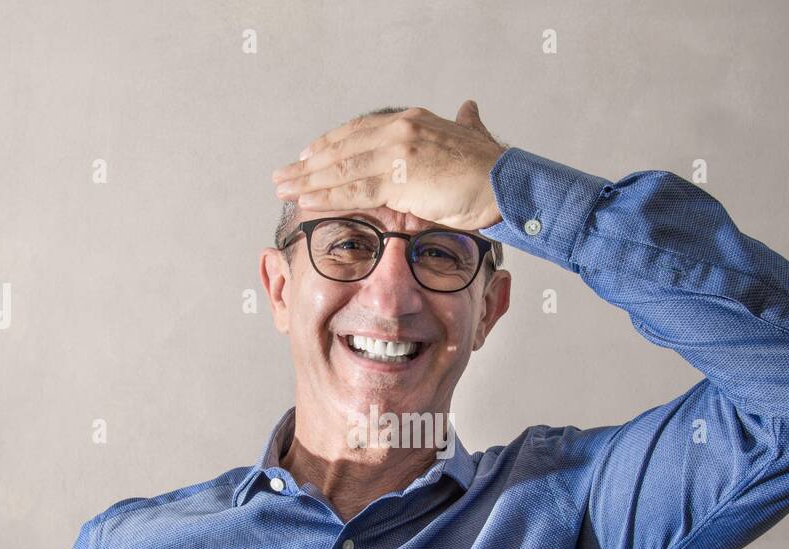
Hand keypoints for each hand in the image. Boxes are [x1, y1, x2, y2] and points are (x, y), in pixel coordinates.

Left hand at [270, 100, 506, 231]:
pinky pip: (354, 190)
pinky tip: (305, 201)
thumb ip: (465, 122)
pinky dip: (325, 196)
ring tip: (282, 189)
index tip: (308, 155)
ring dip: (307, 181)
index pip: (359, 131)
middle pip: (342, 148)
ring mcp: (398, 152)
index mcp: (412, 120)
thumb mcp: (474, 136)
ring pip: (341, 169)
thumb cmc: (492, 170)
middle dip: (308, 164)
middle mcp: (400, 130)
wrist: (506, 184)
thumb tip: (468, 108)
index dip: (330, 144)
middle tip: (282, 175)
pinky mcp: (399, 178)